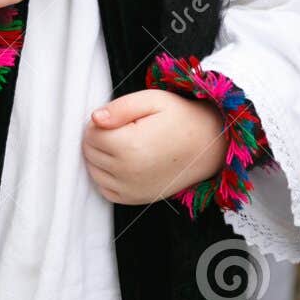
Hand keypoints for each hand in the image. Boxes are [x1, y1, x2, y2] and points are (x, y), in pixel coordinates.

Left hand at [82, 89, 225, 205]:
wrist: (210, 145)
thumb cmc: (182, 119)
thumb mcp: (152, 100)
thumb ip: (120, 107)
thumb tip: (95, 117)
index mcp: (130, 146)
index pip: (90, 133)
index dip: (99, 121)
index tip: (117, 117)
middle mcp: (128, 172)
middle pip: (89, 152)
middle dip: (97, 137)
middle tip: (121, 128)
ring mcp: (132, 189)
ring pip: (93, 171)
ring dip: (100, 157)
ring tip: (123, 143)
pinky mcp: (137, 199)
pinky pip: (105, 190)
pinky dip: (107, 177)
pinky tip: (122, 162)